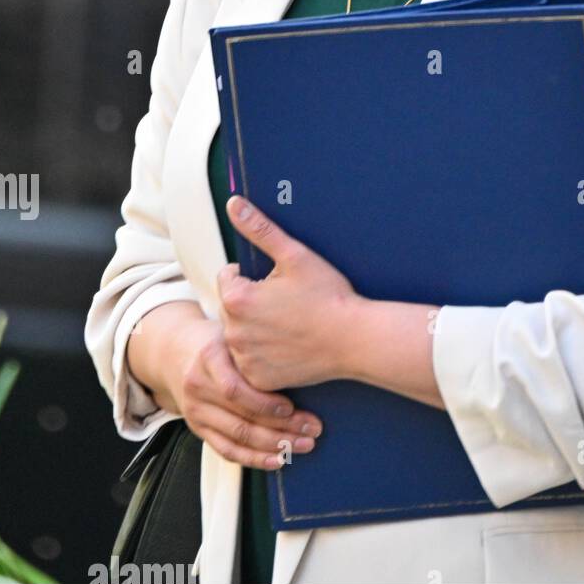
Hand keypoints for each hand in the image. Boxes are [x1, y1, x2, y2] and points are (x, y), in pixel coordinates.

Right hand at [169, 316, 322, 470]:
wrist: (178, 351)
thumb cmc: (222, 340)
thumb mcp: (236, 333)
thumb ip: (258, 347)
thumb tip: (306, 364)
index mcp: (210, 357)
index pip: (235, 389)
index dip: (264, 403)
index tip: (292, 407)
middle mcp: (198, 387)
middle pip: (240, 416)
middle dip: (281, 427)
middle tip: (312, 428)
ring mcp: (196, 411)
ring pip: (237, 437)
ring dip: (274, 445)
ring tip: (304, 444)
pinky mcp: (198, 429)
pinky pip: (227, 450)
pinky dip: (254, 458)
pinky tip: (278, 460)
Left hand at [218, 195, 360, 392]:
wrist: (355, 339)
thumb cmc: (328, 295)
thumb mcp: (295, 255)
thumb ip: (260, 229)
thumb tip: (234, 203)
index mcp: (237, 299)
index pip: (229, 277)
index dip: (253, 275)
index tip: (280, 283)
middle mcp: (233, 332)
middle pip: (233, 307)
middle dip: (252, 302)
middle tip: (288, 304)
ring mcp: (245, 359)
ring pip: (240, 335)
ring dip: (255, 329)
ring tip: (290, 325)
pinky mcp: (258, 379)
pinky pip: (251, 362)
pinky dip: (264, 355)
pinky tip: (289, 346)